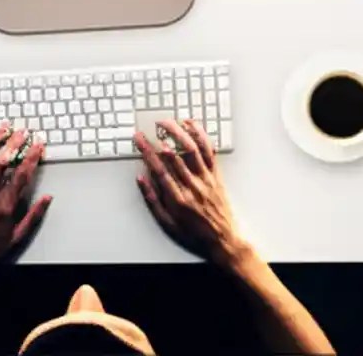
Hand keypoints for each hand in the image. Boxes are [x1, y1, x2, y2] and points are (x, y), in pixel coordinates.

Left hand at [0, 124, 52, 277]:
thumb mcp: (19, 235)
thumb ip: (34, 215)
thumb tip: (48, 197)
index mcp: (7, 207)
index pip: (22, 175)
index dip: (31, 157)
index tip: (38, 145)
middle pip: (3, 163)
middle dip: (13, 144)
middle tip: (22, 132)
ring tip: (2, 129)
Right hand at [135, 120, 246, 265]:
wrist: (223, 240)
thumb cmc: (194, 234)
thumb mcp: (167, 223)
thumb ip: (152, 200)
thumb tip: (141, 179)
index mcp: (177, 198)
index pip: (158, 167)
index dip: (146, 150)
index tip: (139, 138)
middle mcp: (191, 185)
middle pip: (174, 154)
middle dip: (160, 136)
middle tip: (151, 125)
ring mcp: (205, 179)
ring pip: (191, 149)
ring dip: (179, 132)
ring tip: (169, 122)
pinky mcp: (216, 176)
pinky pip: (209, 152)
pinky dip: (201, 136)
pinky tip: (192, 126)